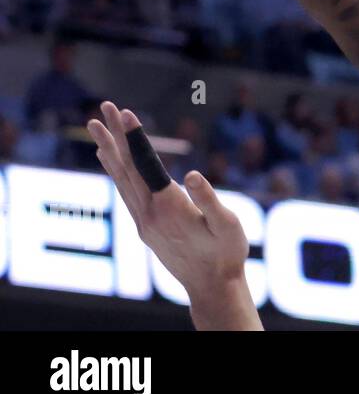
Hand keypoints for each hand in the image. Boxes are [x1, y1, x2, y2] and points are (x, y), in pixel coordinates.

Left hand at [88, 100, 261, 328]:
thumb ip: (208, 199)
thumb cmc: (226, 254)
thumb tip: (190, 174)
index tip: (126, 113)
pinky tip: (110, 160)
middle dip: (115, 135)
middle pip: (126, 167)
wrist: (212, 286)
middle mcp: (149, 213)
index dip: (135, 137)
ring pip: (120, 179)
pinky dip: (115, 171)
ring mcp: (143, 221)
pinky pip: (124, 192)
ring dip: (109, 150)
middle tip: (104, 107)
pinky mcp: (144, 227)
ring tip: (96, 127)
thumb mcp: (227, 226)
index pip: (146, 164)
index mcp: (169, 207)